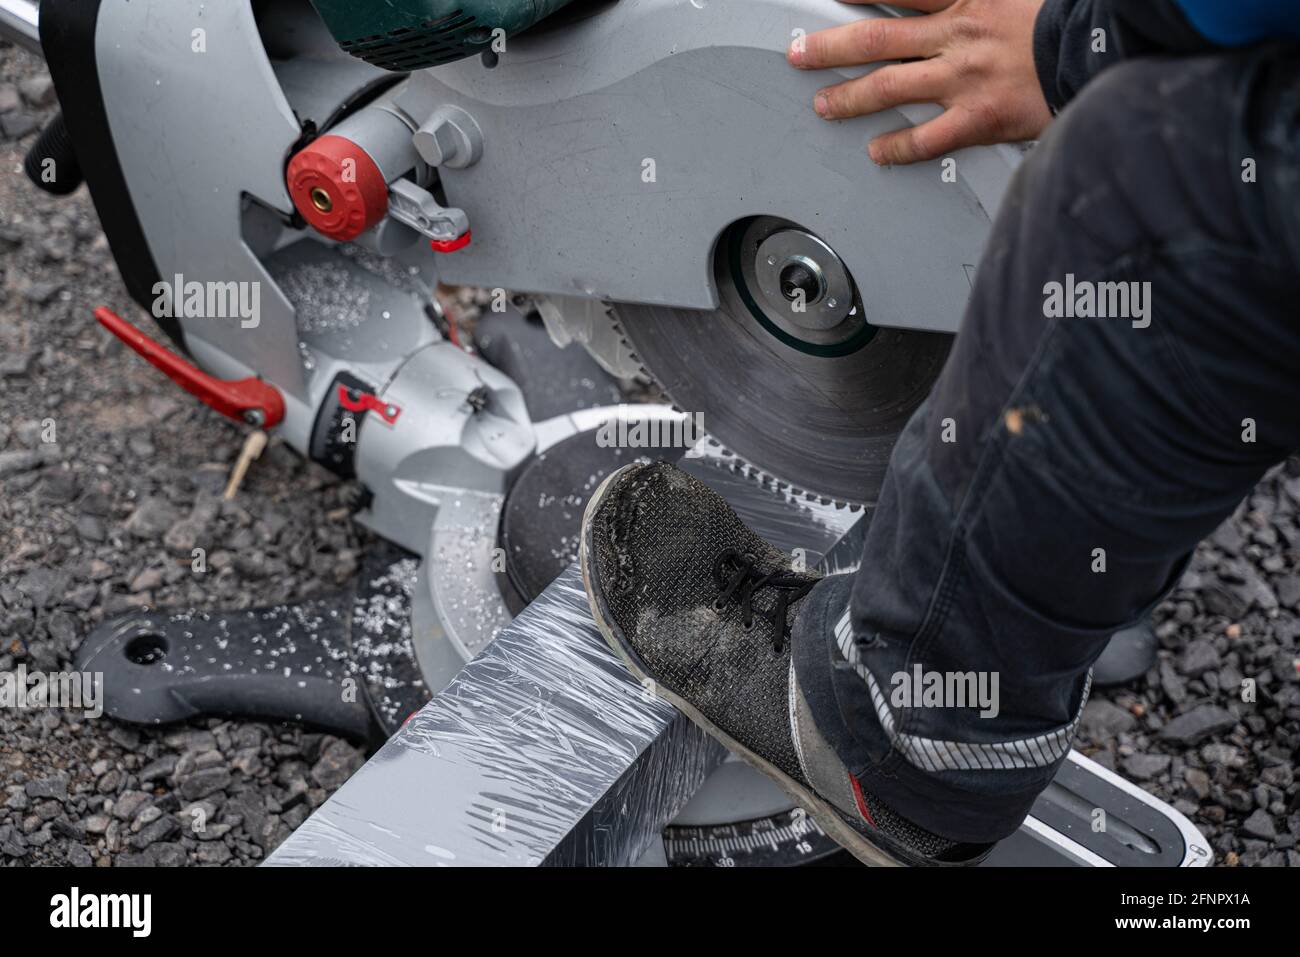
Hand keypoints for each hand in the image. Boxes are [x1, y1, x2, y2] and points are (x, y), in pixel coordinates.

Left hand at [789, 0, 1051, 164]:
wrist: (1106, 49)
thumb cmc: (1067, 20)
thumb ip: (978, 0)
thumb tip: (948, 3)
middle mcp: (957, 36)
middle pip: (875, 38)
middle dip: (829, 46)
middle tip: (800, 53)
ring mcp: (963, 79)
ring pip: (888, 87)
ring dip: (848, 98)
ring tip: (824, 104)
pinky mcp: (977, 118)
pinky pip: (925, 139)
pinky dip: (896, 147)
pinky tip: (877, 151)